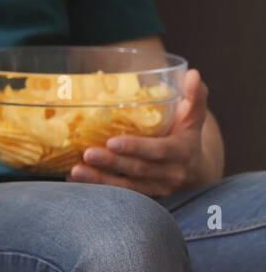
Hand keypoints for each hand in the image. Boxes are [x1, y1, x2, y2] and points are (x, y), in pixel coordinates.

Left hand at [67, 68, 208, 196]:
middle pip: (138, 169)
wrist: (196, 171)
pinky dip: (98, 188)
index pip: (159, 151)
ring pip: (127, 187)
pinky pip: (121, 196)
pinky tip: (74, 180)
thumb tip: (191, 73)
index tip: (112, 141)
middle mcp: (171, 173)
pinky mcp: (145, 197)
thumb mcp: (193, 117)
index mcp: (182, 151)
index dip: (136, 147)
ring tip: (76, 171)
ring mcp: (157, 188)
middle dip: (112, 163)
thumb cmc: (187, 135)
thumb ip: (194, 96)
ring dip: (100, 180)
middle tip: (87, 153)